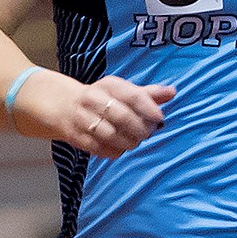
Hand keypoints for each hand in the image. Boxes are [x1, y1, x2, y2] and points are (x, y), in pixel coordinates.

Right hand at [24, 74, 174, 158]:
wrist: (63, 105)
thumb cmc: (102, 98)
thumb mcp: (122, 91)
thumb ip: (148, 94)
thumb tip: (173, 92)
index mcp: (109, 85)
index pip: (132, 95)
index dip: (148, 108)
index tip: (159, 118)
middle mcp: (94, 99)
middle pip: (122, 117)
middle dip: (139, 129)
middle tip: (147, 134)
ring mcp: (83, 118)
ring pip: (111, 135)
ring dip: (128, 142)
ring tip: (135, 141)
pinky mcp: (76, 136)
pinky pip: (100, 148)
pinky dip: (114, 151)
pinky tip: (120, 148)